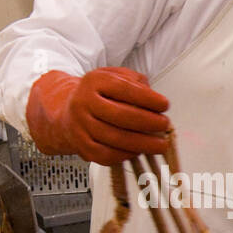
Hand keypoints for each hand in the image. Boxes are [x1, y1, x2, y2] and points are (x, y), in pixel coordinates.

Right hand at [26, 67, 169, 165]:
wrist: (67, 112)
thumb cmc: (97, 95)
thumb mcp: (113, 77)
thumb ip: (135, 82)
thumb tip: (154, 98)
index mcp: (94, 82)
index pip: (124, 89)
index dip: (148, 99)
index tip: (164, 105)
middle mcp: (84, 103)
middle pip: (120, 116)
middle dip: (148, 123)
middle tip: (164, 125)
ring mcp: (81, 126)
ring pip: (115, 139)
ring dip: (142, 144)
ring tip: (159, 144)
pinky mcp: (81, 146)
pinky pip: (106, 155)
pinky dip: (126, 155)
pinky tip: (138, 151)